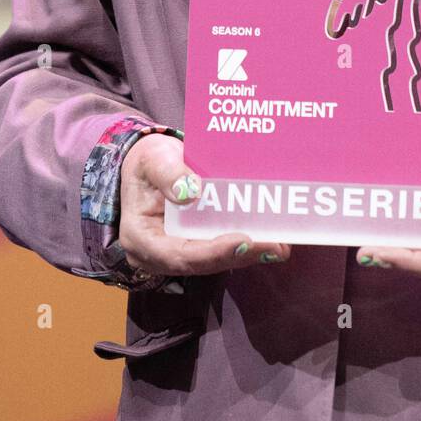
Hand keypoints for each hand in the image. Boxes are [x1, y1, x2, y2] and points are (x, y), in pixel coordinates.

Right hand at [117, 134, 290, 275]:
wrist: (149, 164)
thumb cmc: (148, 161)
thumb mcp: (153, 158)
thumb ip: (168, 173)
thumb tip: (190, 192)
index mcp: (141, 238)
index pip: (178, 254)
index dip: (213, 251)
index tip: (243, 241)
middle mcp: (159, 254)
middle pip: (202, 262)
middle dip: (240, 255)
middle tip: (275, 247)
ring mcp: (178, 252)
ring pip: (215, 260)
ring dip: (248, 254)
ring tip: (280, 246)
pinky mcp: (194, 245)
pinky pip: (219, 249)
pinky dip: (244, 245)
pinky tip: (271, 238)